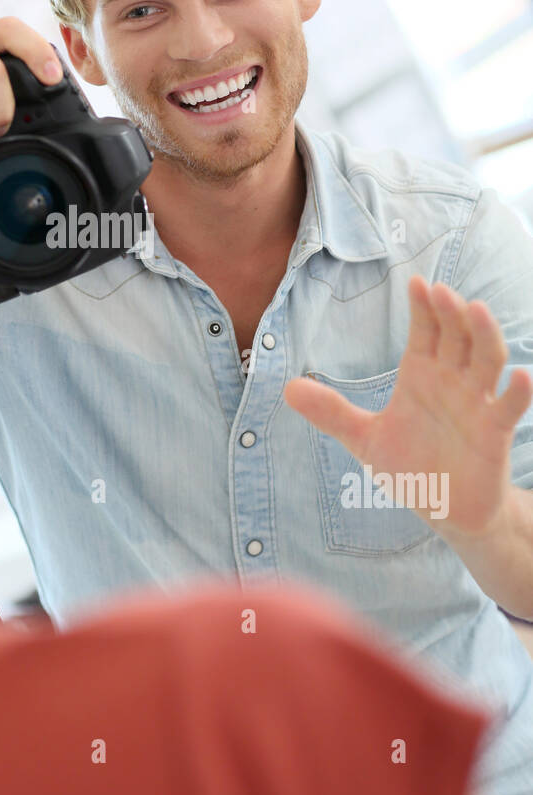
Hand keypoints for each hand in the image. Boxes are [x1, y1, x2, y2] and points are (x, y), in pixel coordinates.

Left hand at [283, 276, 532, 536]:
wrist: (444, 509)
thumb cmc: (409, 467)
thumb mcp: (364, 439)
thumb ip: (331, 413)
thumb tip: (286, 388)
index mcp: (421, 374)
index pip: (425, 330)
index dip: (423, 308)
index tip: (417, 284)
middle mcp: (452, 381)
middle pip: (457, 336)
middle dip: (451, 313)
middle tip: (442, 291)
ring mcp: (476, 404)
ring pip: (487, 360)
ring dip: (484, 335)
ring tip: (477, 311)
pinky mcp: (494, 432)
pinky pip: (509, 407)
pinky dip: (518, 392)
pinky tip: (520, 376)